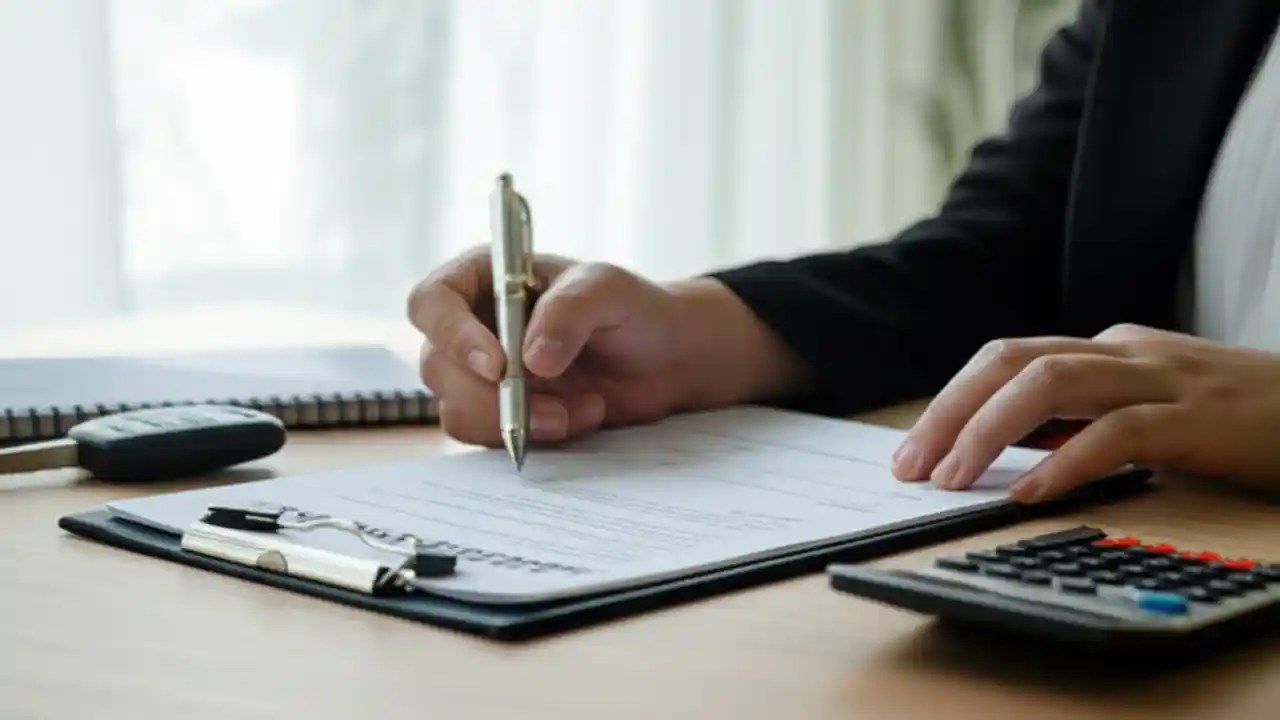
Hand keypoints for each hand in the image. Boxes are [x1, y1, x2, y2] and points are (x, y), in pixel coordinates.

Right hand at [407, 248, 686, 445]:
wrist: (663, 360)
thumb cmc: (632, 309)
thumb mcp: (609, 290)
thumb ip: (570, 310)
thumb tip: (530, 359)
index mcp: (483, 277)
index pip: (432, 302)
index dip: (452, 335)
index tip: (497, 366)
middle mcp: (471, 325)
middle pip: (437, 366)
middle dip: (493, 396)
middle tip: (553, 407)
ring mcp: (481, 374)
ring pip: (458, 410)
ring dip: (517, 421)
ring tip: (580, 409)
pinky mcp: (500, 413)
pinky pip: (490, 436)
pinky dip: (534, 435)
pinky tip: (580, 417)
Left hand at [891, 323, 1279, 501]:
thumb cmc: (1237, 419)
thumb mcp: (1147, 409)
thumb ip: (1083, 419)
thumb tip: (1006, 451)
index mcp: (1107, 349)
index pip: (1005, 358)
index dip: (950, 401)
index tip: (911, 451)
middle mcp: (1125, 352)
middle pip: (1011, 361)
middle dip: (949, 412)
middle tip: (909, 467)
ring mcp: (1163, 380)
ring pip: (1052, 382)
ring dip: (988, 430)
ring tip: (952, 479)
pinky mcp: (1200, 419)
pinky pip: (1119, 431)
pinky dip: (1068, 460)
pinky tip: (1033, 492)